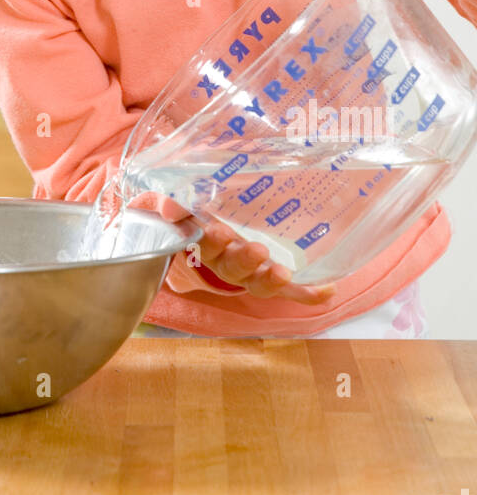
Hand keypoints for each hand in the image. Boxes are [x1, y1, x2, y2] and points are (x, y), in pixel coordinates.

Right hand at [152, 197, 336, 305]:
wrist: (202, 225)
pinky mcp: (271, 274)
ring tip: (284, 273)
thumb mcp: (174, 203)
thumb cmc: (190, 210)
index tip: (218, 230)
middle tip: (257, 250)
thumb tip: (170, 206)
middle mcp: (225, 261)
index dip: (210, 241)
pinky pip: (290, 288)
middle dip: (244, 261)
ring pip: (258, 282)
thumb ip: (168, 201)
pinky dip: (307, 292)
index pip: (202, 245)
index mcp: (202, 244)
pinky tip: (327, 289)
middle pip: (232, 268)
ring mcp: (250, 271)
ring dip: (271, 281)